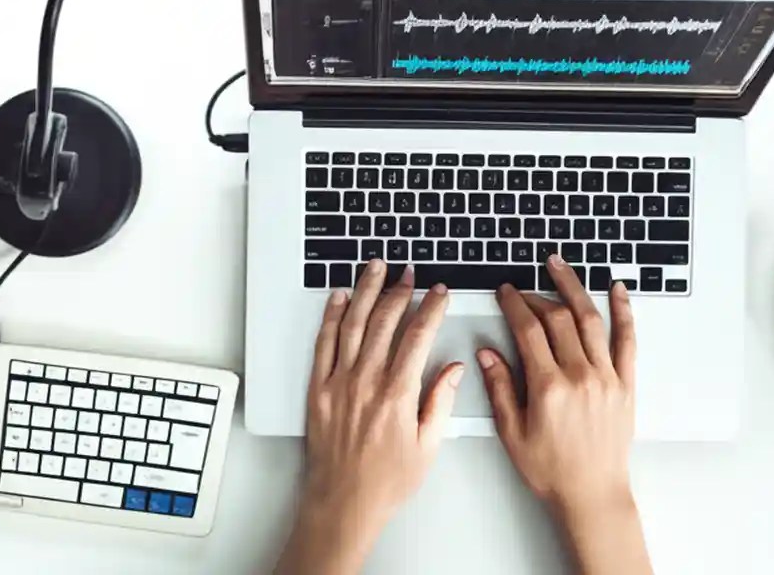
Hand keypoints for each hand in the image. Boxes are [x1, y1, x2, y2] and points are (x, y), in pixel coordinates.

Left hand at [276, 260, 463, 574]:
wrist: (343, 503)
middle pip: (383, 322)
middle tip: (408, 273)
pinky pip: (324, 344)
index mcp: (398, 395)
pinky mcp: (319, 390)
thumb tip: (454, 369)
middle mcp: (366, 382)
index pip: (418, 337)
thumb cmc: (385, 482)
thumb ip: (441, 402)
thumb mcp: (428, 446)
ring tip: (374, 268)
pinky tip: (338, 299)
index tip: (439, 292)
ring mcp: (339, 383)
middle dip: (399, 291)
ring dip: (364, 292)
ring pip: (352, 325)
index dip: (430, 308)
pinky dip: (331, 318)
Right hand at [480, 254, 650, 574]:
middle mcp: (580, 376)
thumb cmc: (550, 470)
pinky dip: (624, 311)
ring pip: (591, 319)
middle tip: (523, 289)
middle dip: (536, 296)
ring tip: (559, 266)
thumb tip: (487, 353)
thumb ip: (501, 388)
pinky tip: (618, 290)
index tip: (506, 292)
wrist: (592, 494)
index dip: (514, 304)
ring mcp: (607, 377)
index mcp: (548, 387)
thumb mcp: (512, 432)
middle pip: (558, 319)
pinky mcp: (626, 384)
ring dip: (574, 288)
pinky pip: (627, 340)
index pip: (528, 330)